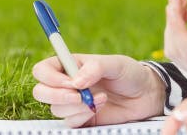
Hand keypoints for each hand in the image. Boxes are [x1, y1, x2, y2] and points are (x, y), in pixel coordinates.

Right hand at [32, 54, 163, 126]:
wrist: (145, 95)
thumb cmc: (131, 74)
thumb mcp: (117, 64)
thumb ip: (96, 68)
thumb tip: (75, 81)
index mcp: (72, 65)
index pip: (43, 69)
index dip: (48, 77)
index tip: (68, 82)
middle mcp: (69, 84)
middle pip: (41, 92)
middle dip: (57, 95)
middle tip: (78, 95)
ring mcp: (73, 102)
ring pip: (56, 109)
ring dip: (77, 105)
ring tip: (102, 97)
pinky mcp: (81, 118)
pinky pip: (69, 122)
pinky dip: (83, 115)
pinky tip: (101, 106)